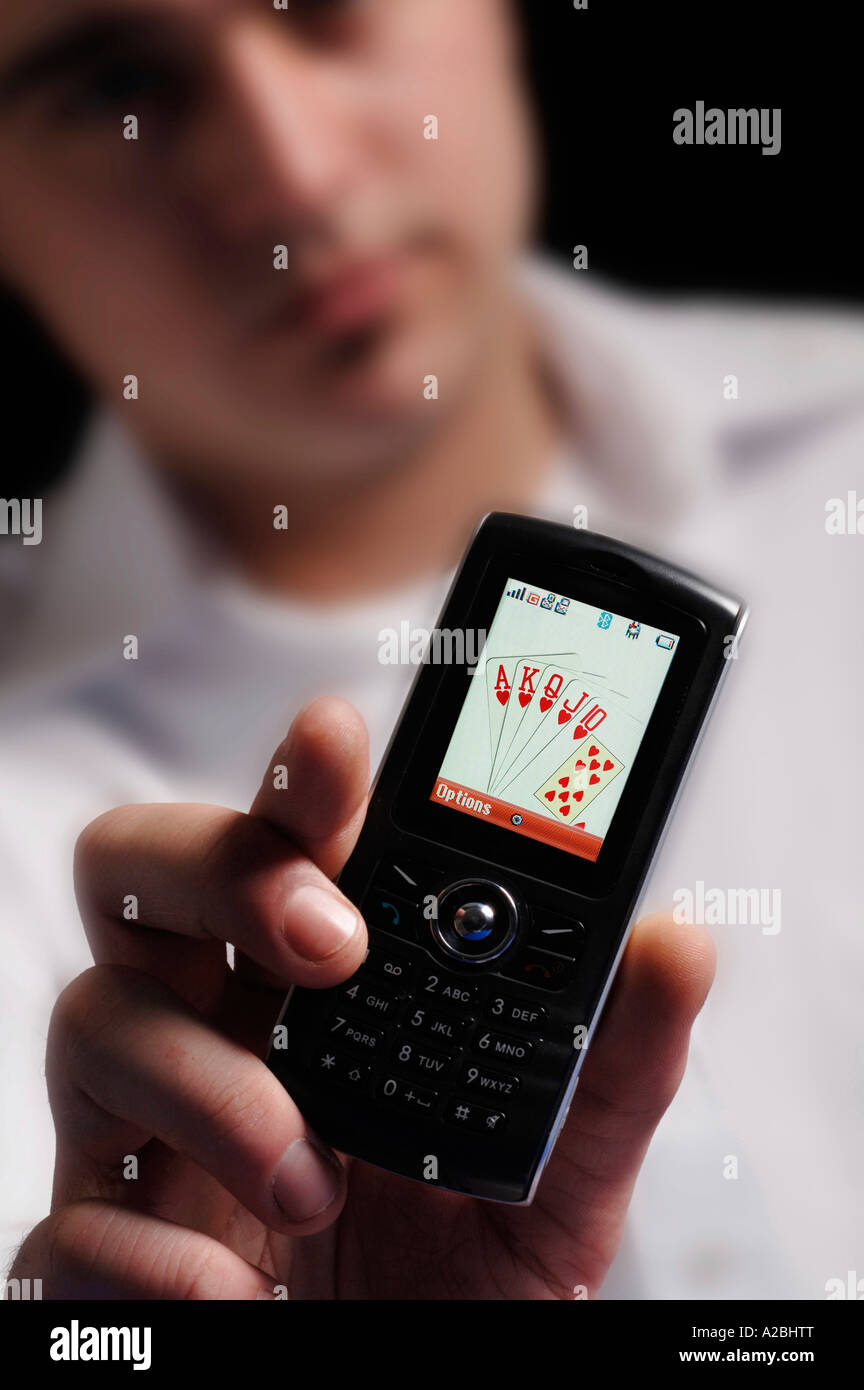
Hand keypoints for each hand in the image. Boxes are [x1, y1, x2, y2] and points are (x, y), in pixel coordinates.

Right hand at [10, 696, 714, 1298]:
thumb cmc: (472, 1278)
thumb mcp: (568, 1174)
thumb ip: (617, 1063)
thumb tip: (675, 943)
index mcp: (318, 991)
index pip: (283, 842)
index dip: (295, 780)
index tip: (336, 738)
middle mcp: (219, 1032)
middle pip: (139, 872)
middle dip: (220, 868)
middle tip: (324, 940)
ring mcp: (146, 1135)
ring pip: (90, 1020)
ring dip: (212, 1090)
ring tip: (312, 1183)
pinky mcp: (103, 1251)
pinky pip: (66, 1222)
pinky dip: (155, 1259)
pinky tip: (238, 1295)